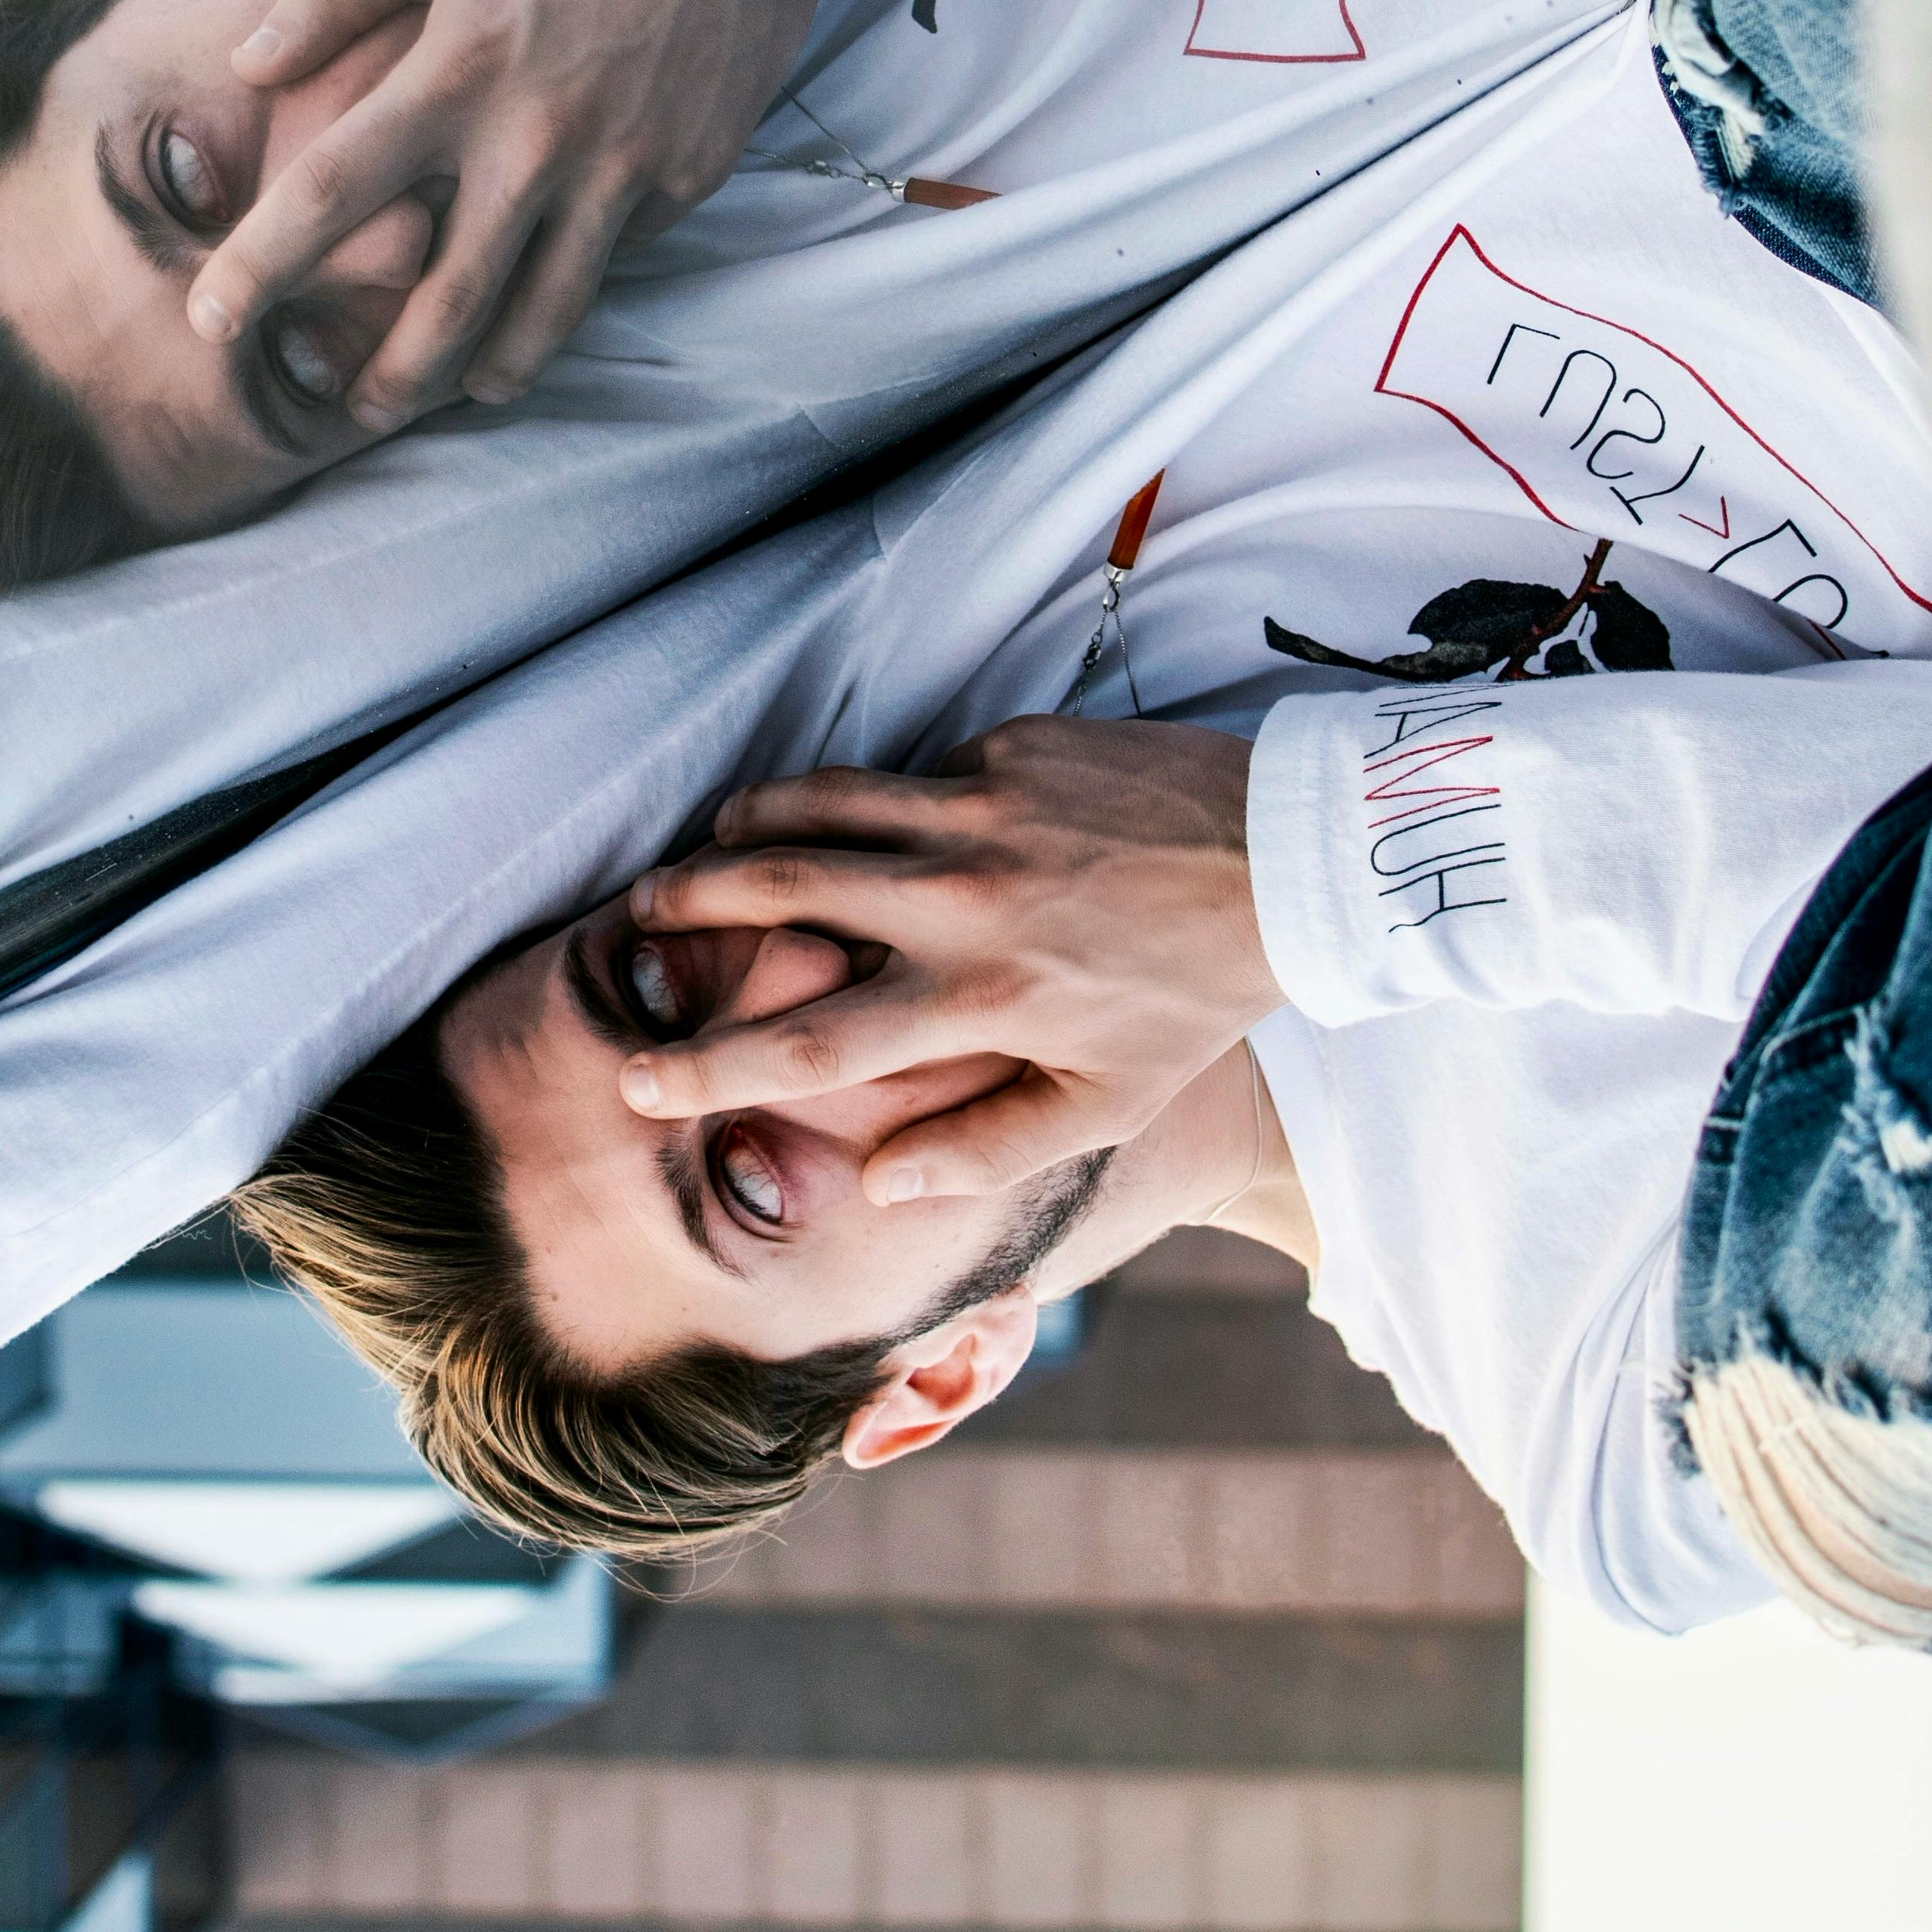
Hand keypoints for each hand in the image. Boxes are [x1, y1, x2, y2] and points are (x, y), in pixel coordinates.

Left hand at [187, 0, 824, 425]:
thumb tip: (244, 65)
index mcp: (456, 72)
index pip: (333, 190)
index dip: (261, 264)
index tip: (211, 318)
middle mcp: (534, 139)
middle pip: (444, 303)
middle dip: (388, 379)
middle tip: (353, 406)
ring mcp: (617, 169)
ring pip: (544, 318)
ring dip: (488, 374)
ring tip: (457, 391)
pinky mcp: (686, 181)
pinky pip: (615, 259)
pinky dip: (574, 286)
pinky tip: (550, 292)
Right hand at [611, 716, 1271, 1205]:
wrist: (1292, 857)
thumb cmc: (1196, 994)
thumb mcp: (1107, 1101)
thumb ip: (986, 1147)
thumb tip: (875, 1184)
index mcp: (979, 999)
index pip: (811, 1045)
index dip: (709, 1067)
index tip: (639, 1078)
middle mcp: (965, 899)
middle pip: (782, 890)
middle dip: (692, 899)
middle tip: (643, 911)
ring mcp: (983, 810)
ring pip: (824, 803)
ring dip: (749, 820)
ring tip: (710, 842)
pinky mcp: (1009, 747)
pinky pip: (912, 772)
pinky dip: (875, 796)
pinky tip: (871, 815)